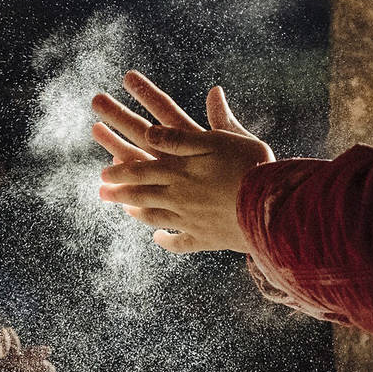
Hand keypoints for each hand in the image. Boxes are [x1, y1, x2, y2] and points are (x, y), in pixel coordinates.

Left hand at [91, 70, 273, 253]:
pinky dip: (166, 241)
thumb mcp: (217, 142)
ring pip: (155, 217)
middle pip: (141, 194)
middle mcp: (179, 197)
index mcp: (180, 170)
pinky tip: (158, 239)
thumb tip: (151, 129)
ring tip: (124, 210)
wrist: (270, 207)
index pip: (140, 170)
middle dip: (118, 192)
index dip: (119, 171)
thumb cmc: (248, 167)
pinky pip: (180, 242)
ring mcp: (190, 220)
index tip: (103, 172)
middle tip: (102, 192)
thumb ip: (182, 136)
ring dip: (136, 212)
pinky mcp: (205, 238)